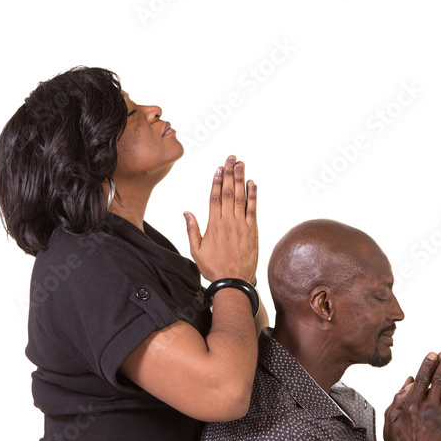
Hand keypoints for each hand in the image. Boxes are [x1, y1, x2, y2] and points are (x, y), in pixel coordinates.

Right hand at [184, 155, 257, 283]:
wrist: (234, 282)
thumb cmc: (213, 268)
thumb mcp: (196, 250)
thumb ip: (192, 229)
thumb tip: (187, 212)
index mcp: (213, 225)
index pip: (215, 197)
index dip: (217, 181)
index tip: (219, 168)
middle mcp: (228, 222)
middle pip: (228, 192)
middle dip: (230, 173)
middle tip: (231, 158)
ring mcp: (242, 225)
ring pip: (241, 197)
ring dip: (241, 179)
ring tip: (241, 164)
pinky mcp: (253, 231)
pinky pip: (253, 209)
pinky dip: (253, 196)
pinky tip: (253, 184)